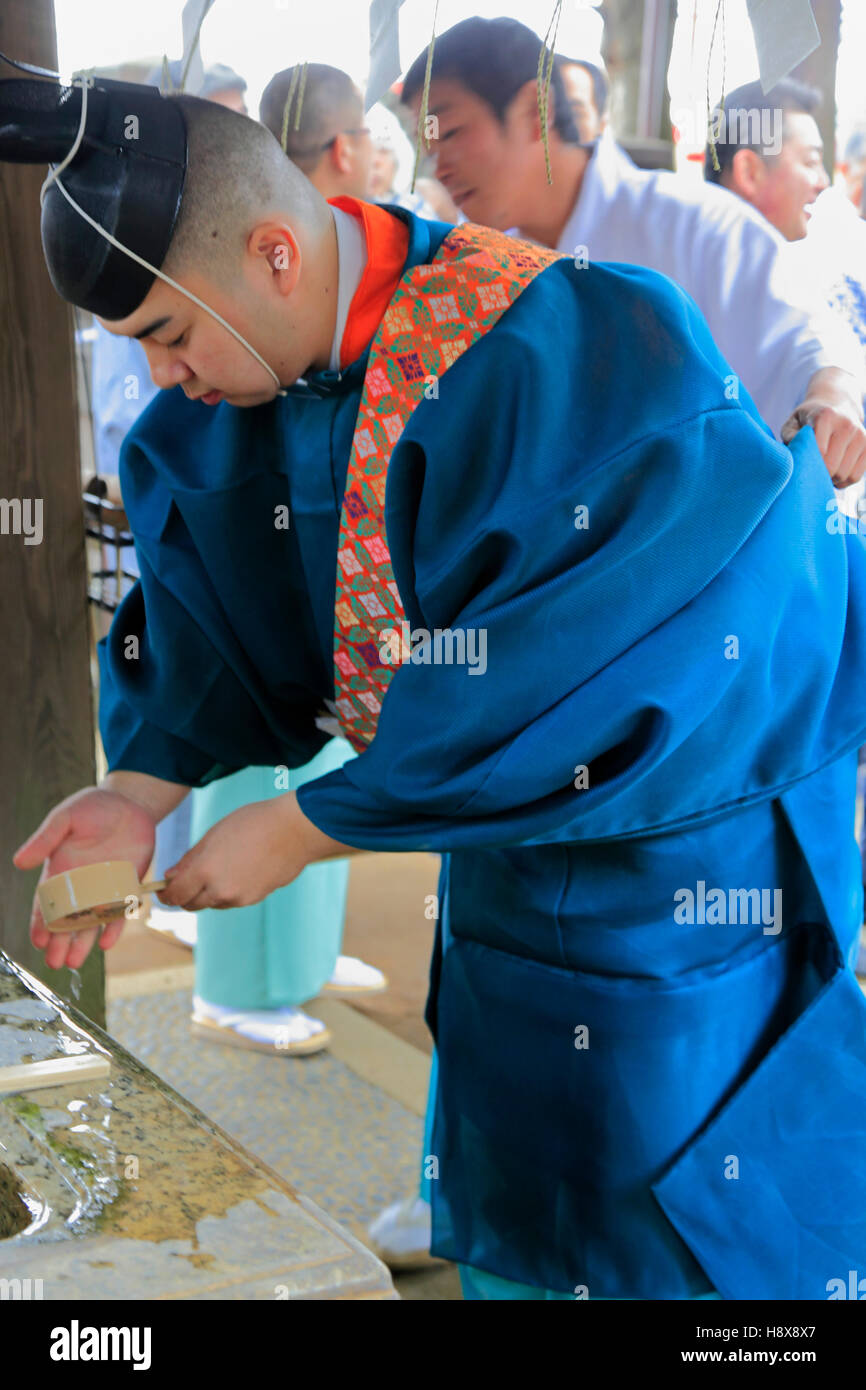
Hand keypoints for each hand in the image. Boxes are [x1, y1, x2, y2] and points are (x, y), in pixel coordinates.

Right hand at [13, 787, 156, 971]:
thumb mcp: (64, 818)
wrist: (130, 803)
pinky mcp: (127, 886)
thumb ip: (45, 839)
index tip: (38, 941)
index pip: (47, 903)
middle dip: (60, 942)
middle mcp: (80, 885)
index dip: (41, 923)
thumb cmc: (92, 807)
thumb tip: (19, 862)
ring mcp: (104, 888)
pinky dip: (114, 927)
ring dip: (83, 942)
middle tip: (55, 962)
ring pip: (91, 922)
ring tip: (75, 962)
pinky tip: (107, 942)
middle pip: (67, 920)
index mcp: (60, 871)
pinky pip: (120, 911)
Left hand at [161, 793, 357, 910]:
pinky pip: (232, 900)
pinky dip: (228, 891)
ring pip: (213, 903)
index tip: (163, 890)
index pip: (175, 896)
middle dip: (185, 895)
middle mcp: (220, 890)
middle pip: (191, 905)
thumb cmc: (253, 823)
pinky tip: (238, 870)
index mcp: (205, 870)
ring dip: (208, 893)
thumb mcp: (214, 834)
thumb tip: (171, 877)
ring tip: (220, 868)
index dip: (165, 895)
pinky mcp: (255, 899)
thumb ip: (190, 859)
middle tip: (185, 880)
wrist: (295, 830)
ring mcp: (239, 898)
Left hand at [782, 369, 865, 485]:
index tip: (801, 465)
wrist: (836, 405)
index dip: (808, 465)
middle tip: (810, 472)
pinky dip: (843, 481)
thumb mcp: (792, 424)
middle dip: (819, 475)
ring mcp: (861, 435)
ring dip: (831, 480)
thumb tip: (795, 457)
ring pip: (845, 475)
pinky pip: (856, 477)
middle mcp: (847, 424)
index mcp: (826, 416)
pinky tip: (834, 473)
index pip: (819, 452)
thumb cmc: (808, 420)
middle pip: (832, 467)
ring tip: (822, 471)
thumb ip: (789, 439)